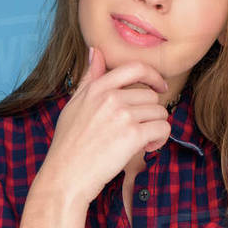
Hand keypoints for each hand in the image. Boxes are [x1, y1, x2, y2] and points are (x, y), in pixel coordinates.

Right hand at [40, 46, 171, 205]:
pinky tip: (145, 149)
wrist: (65, 176)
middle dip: (149, 113)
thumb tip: (95, 51)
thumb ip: (88, 79)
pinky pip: (162, 129)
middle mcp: (110, 97)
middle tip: (138, 130)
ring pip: (159, 113)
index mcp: (96, 88)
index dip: (153, 76)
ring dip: (155, 128)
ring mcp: (122, 115)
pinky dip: (159, 141)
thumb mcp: (73, 106)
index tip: (160, 86)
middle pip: (151, 95)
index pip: (135, 68)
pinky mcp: (133, 135)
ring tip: (140, 142)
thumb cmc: (68, 145)